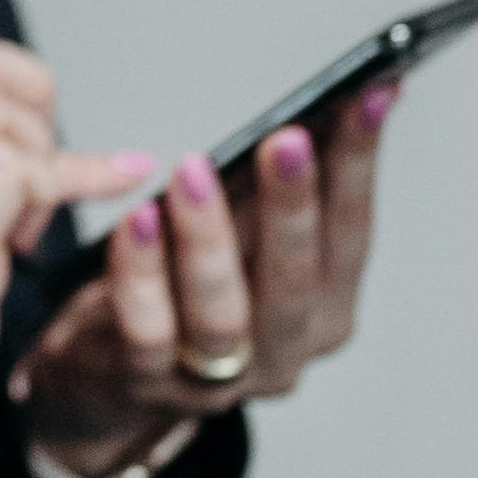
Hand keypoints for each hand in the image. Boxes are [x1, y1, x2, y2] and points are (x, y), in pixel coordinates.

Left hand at [15, 86, 390, 477]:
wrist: (108, 374)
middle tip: (287, 138)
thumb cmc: (187, 285)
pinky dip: (142, 274)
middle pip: (297, 281)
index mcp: (324, 313)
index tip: (369, 96)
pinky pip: (147, 329)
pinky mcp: (146, 381)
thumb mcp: (242, 237)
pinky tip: (137, 220)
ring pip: (223, 314)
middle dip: (294, 206)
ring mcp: (215, 378)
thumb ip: (274, 189)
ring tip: (193, 170)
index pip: (351, 237)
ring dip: (210, 238)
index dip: (360, 166)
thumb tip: (326, 101)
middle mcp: (282, 352)